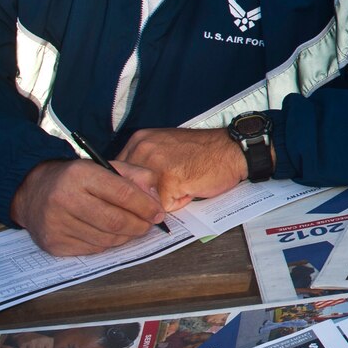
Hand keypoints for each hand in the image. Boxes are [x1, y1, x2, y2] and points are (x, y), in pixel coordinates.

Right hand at [10, 158, 166, 255]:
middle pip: (115, 221)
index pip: (123, 193)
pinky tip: (108, 233)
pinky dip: (107, 243)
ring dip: (125, 236)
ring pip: (106, 239)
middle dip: (139, 225)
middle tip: (148, 224)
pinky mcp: (53, 242)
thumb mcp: (105, 167)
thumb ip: (136, 177)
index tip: (158, 213)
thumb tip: (155, 201)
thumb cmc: (77, 179)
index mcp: (80, 174)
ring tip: (130, 228)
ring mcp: (56, 223)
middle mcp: (64, 198)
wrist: (33, 192)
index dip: (146, 206)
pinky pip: (92, 249)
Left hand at [117, 127, 251, 210]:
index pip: (115, 174)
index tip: (144, 189)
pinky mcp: (169, 180)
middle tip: (167, 189)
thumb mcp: (165, 151)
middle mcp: (141, 149)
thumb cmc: (204, 153)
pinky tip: (190, 189)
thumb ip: (144, 167)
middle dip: (143, 197)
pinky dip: (176, 204)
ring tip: (179, 186)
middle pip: (125, 189)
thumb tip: (127, 193)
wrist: (233, 151)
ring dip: (159, 200)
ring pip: (142, 199)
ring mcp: (154, 164)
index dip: (130, 188)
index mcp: (138, 141)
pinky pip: (162, 206)